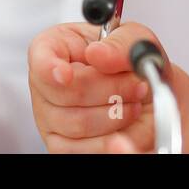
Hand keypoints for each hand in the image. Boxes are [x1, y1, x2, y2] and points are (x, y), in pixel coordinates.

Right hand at [28, 20, 188, 152]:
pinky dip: (111, 141)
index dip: (50, 67)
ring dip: (116, 115)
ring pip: (77, 123)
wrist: (148, 96)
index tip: (67, 74)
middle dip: (110, 90)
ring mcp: (49, 117)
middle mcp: (46, 84)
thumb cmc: (132, 64)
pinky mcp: (61, 145)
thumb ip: (120, 43)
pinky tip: (125, 130)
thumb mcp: (135, 39)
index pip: (41, 57)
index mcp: (56, 47)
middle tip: (137, 85)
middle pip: (67, 93)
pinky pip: (82, 149)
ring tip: (134, 104)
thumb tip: (98, 54)